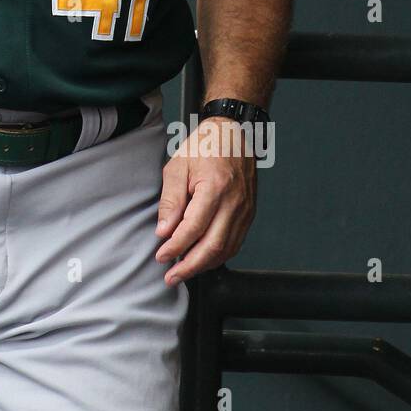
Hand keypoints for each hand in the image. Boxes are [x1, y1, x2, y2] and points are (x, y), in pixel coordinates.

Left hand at [154, 117, 257, 285]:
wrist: (233, 133)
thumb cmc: (204, 146)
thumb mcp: (178, 167)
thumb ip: (170, 200)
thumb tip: (163, 232)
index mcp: (215, 187)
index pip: (194, 228)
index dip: (176, 247)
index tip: (161, 256)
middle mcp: (234, 202)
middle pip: (213, 246)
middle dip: (190, 266)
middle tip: (171, 277)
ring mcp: (245, 210)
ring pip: (226, 249)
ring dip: (204, 265)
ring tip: (184, 271)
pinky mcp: (249, 214)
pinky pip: (235, 243)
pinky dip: (218, 256)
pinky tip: (202, 260)